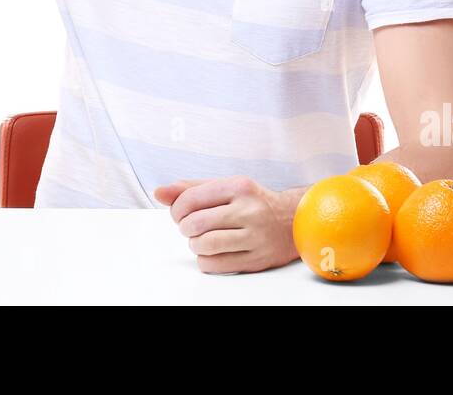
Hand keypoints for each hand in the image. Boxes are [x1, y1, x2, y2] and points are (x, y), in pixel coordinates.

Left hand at [154, 176, 302, 273]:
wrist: (292, 221)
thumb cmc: (252, 203)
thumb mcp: (226, 187)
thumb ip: (191, 188)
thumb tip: (159, 192)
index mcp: (238, 187)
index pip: (191, 198)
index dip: (176, 209)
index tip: (180, 213)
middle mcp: (249, 210)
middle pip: (195, 223)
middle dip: (185, 227)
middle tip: (191, 227)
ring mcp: (255, 236)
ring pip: (205, 244)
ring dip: (194, 244)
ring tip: (200, 239)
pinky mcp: (257, 259)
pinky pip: (215, 265)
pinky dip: (205, 260)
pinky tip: (211, 252)